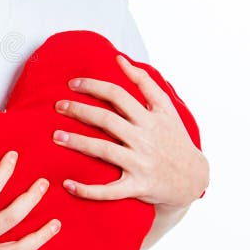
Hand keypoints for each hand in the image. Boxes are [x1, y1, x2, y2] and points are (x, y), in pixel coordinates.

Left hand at [52, 54, 208, 207]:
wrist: (194, 177)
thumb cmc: (174, 138)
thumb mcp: (166, 107)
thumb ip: (144, 81)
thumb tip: (119, 59)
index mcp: (151, 117)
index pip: (118, 94)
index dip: (93, 86)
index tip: (72, 83)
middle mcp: (146, 138)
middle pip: (107, 120)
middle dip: (79, 110)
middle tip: (58, 106)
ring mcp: (141, 163)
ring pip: (104, 150)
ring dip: (77, 142)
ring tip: (55, 136)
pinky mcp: (138, 186)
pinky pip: (110, 190)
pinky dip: (88, 190)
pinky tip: (67, 184)